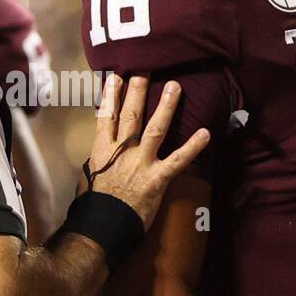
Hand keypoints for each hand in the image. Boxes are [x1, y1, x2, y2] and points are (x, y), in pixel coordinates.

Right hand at [85, 75, 209, 231]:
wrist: (103, 228)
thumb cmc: (95, 205)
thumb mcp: (90, 177)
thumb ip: (100, 160)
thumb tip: (103, 152)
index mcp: (102, 151)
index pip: (106, 116)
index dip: (112, 95)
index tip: (116, 76)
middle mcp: (121, 152)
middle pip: (130, 115)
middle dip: (138, 90)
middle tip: (146, 68)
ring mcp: (140, 164)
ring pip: (154, 129)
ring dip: (165, 106)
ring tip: (174, 86)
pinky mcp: (157, 179)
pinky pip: (178, 160)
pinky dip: (193, 146)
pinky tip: (206, 133)